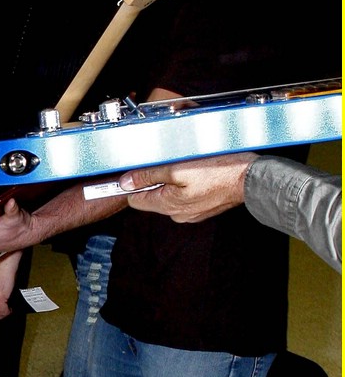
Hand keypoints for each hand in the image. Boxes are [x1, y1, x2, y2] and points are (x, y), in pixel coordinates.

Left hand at [119, 154, 251, 222]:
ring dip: (173, 180)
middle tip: (170, 162)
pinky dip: (188, 184)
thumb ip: (149, 176)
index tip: (138, 169)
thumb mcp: (178, 168)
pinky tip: (199, 173)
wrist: (252, 179)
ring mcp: (191, 213)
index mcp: (167, 206)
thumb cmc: (219, 172)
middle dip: (156, 179)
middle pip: (153, 196)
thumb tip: (125, 182)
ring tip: (188, 165)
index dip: (133, 183)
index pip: (134, 200)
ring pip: (170, 194)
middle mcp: (177, 214)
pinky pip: (187, 196)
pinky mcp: (203, 208)